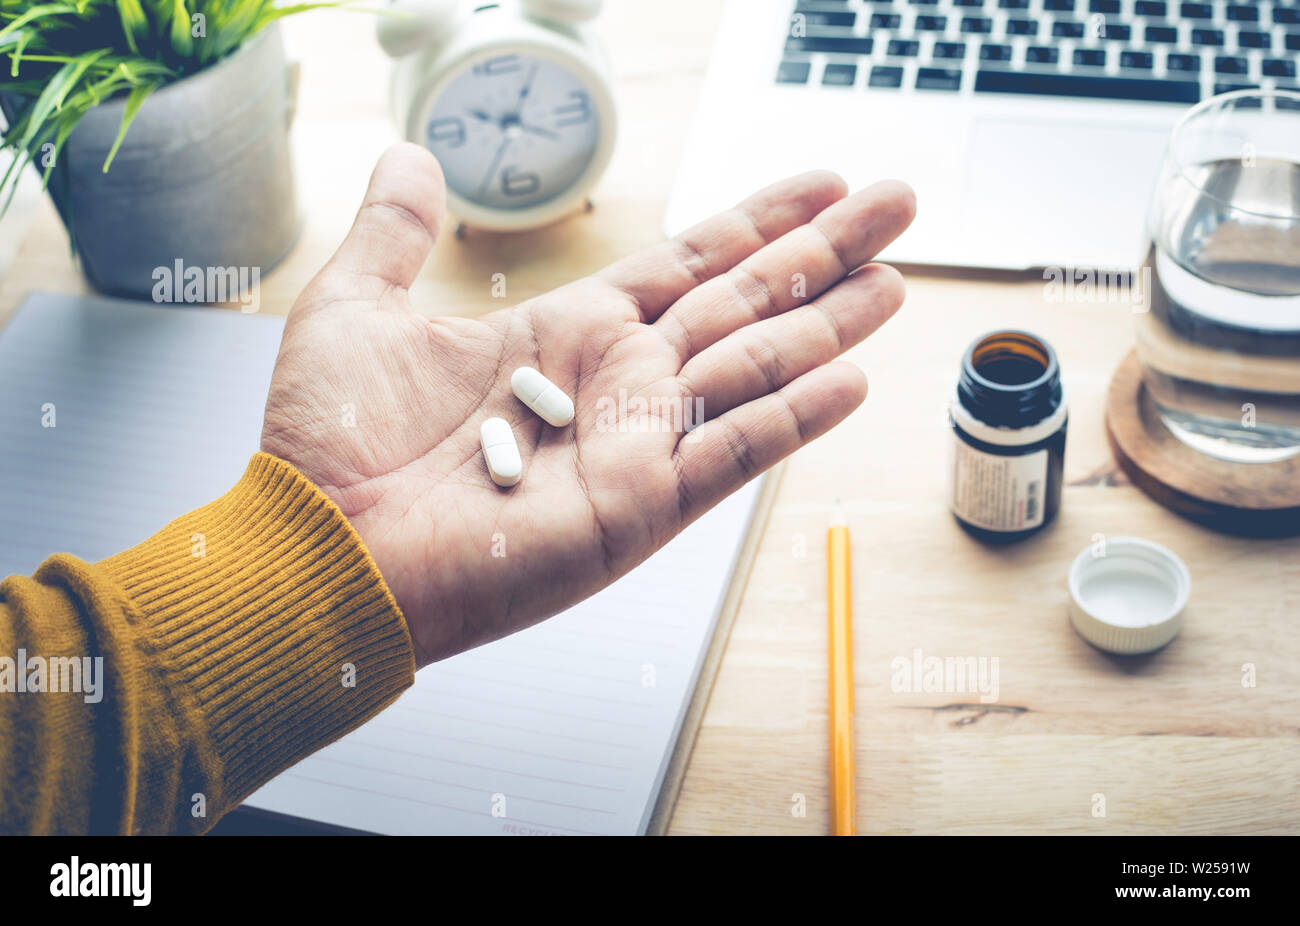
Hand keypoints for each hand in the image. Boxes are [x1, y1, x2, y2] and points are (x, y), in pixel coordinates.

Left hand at [261, 144, 914, 667]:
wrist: (318, 544)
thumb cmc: (330, 441)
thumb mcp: (359, 305)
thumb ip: (397, 231)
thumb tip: (413, 158)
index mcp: (569, 333)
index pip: (689, 263)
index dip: (758, 221)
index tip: (821, 184)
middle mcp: (617, 384)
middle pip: (745, 302)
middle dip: (824, 253)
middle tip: (899, 203)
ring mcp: (635, 445)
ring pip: (755, 367)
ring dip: (828, 323)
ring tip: (895, 280)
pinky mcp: (637, 506)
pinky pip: (731, 452)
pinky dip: (792, 418)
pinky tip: (852, 380)